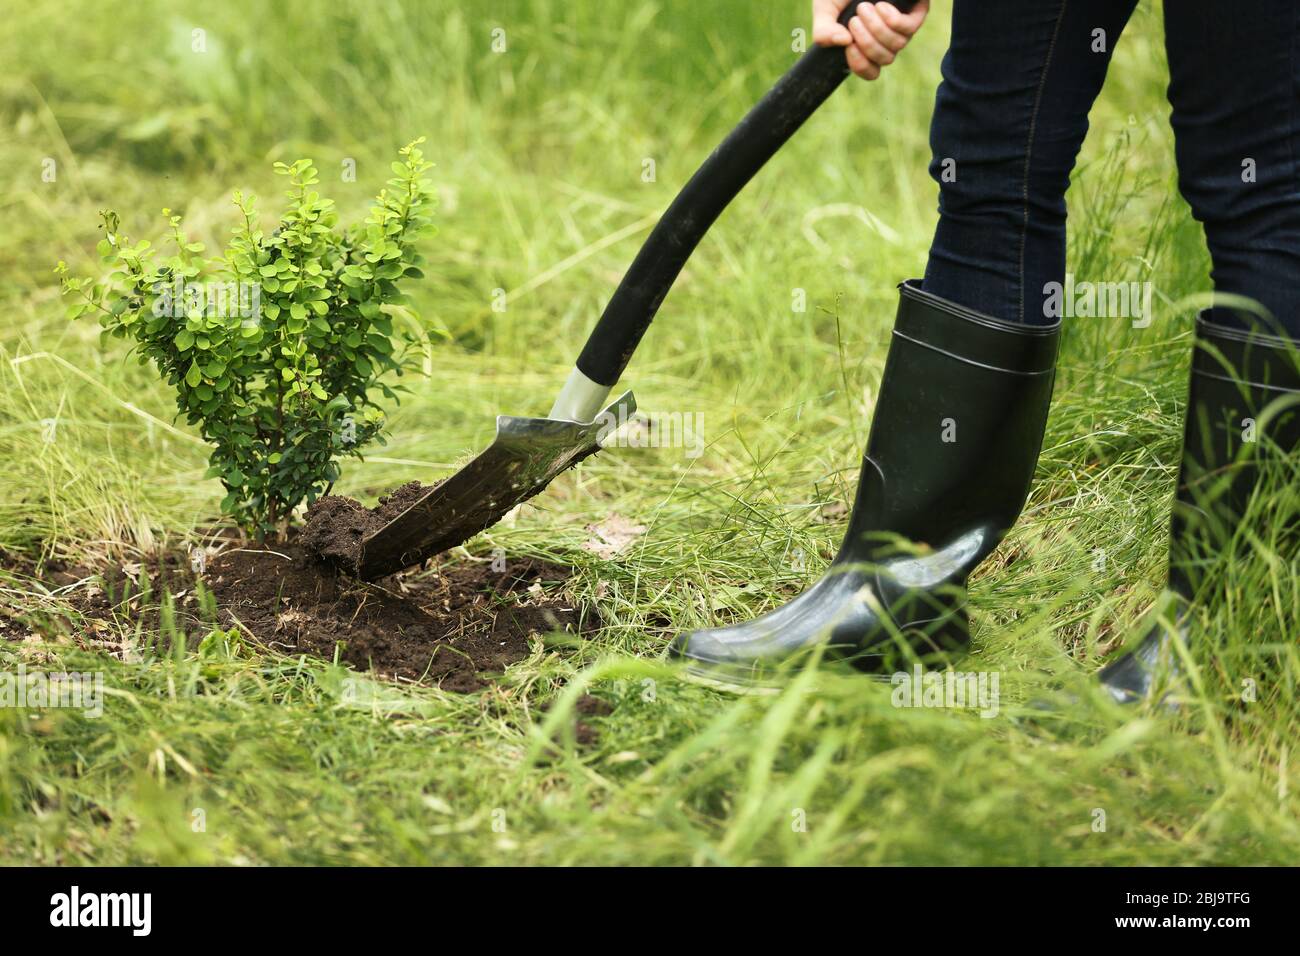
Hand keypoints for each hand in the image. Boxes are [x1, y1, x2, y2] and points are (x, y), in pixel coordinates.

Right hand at [811, 0, 928, 80]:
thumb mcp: (824, 9)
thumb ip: (823, 31)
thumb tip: (843, 42)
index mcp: (866, 44)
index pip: (871, 72)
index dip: (861, 66)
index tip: (849, 47)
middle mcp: (886, 39)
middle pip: (884, 59)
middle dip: (866, 42)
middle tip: (854, 20)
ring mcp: (902, 27)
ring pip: (897, 45)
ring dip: (877, 29)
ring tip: (863, 8)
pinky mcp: (915, 11)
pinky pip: (909, 28)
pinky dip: (892, 20)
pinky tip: (881, 6)